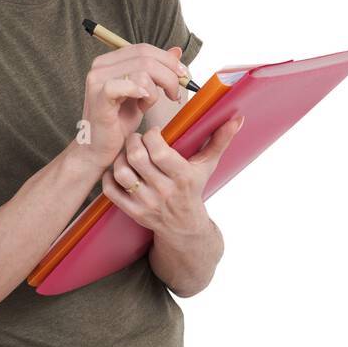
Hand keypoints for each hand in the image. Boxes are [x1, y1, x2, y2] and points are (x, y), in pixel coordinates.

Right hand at [78, 43, 189, 169]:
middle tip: (174, 94)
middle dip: (168, 76)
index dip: (167, 60)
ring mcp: (97, 81)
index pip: (144, 49)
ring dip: (155, 91)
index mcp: (109, 61)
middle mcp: (100, 66)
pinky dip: (140, 93)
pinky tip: (142, 103)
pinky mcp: (99, 98)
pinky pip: (124, 85)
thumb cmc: (119, 122)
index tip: (182, 76)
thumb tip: (176, 51)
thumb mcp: (143, 93)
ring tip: (149, 106)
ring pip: (142, 72)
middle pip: (146, 57)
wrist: (100, 149)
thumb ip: (157, 71)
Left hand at [99, 114, 244, 237]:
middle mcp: (164, 191)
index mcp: (183, 177)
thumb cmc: (194, 189)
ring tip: (128, 153)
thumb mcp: (208, 166)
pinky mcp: (132, 211)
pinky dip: (110, 176)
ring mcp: (146, 203)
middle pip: (137, 158)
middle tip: (137, 139)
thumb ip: (220, 140)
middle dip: (133, 142)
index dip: (152, 136)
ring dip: (120, 158)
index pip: (159, 152)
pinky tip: (119, 168)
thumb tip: (237, 119)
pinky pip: (111, 191)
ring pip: (122, 173)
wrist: (185, 227)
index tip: (154, 133)